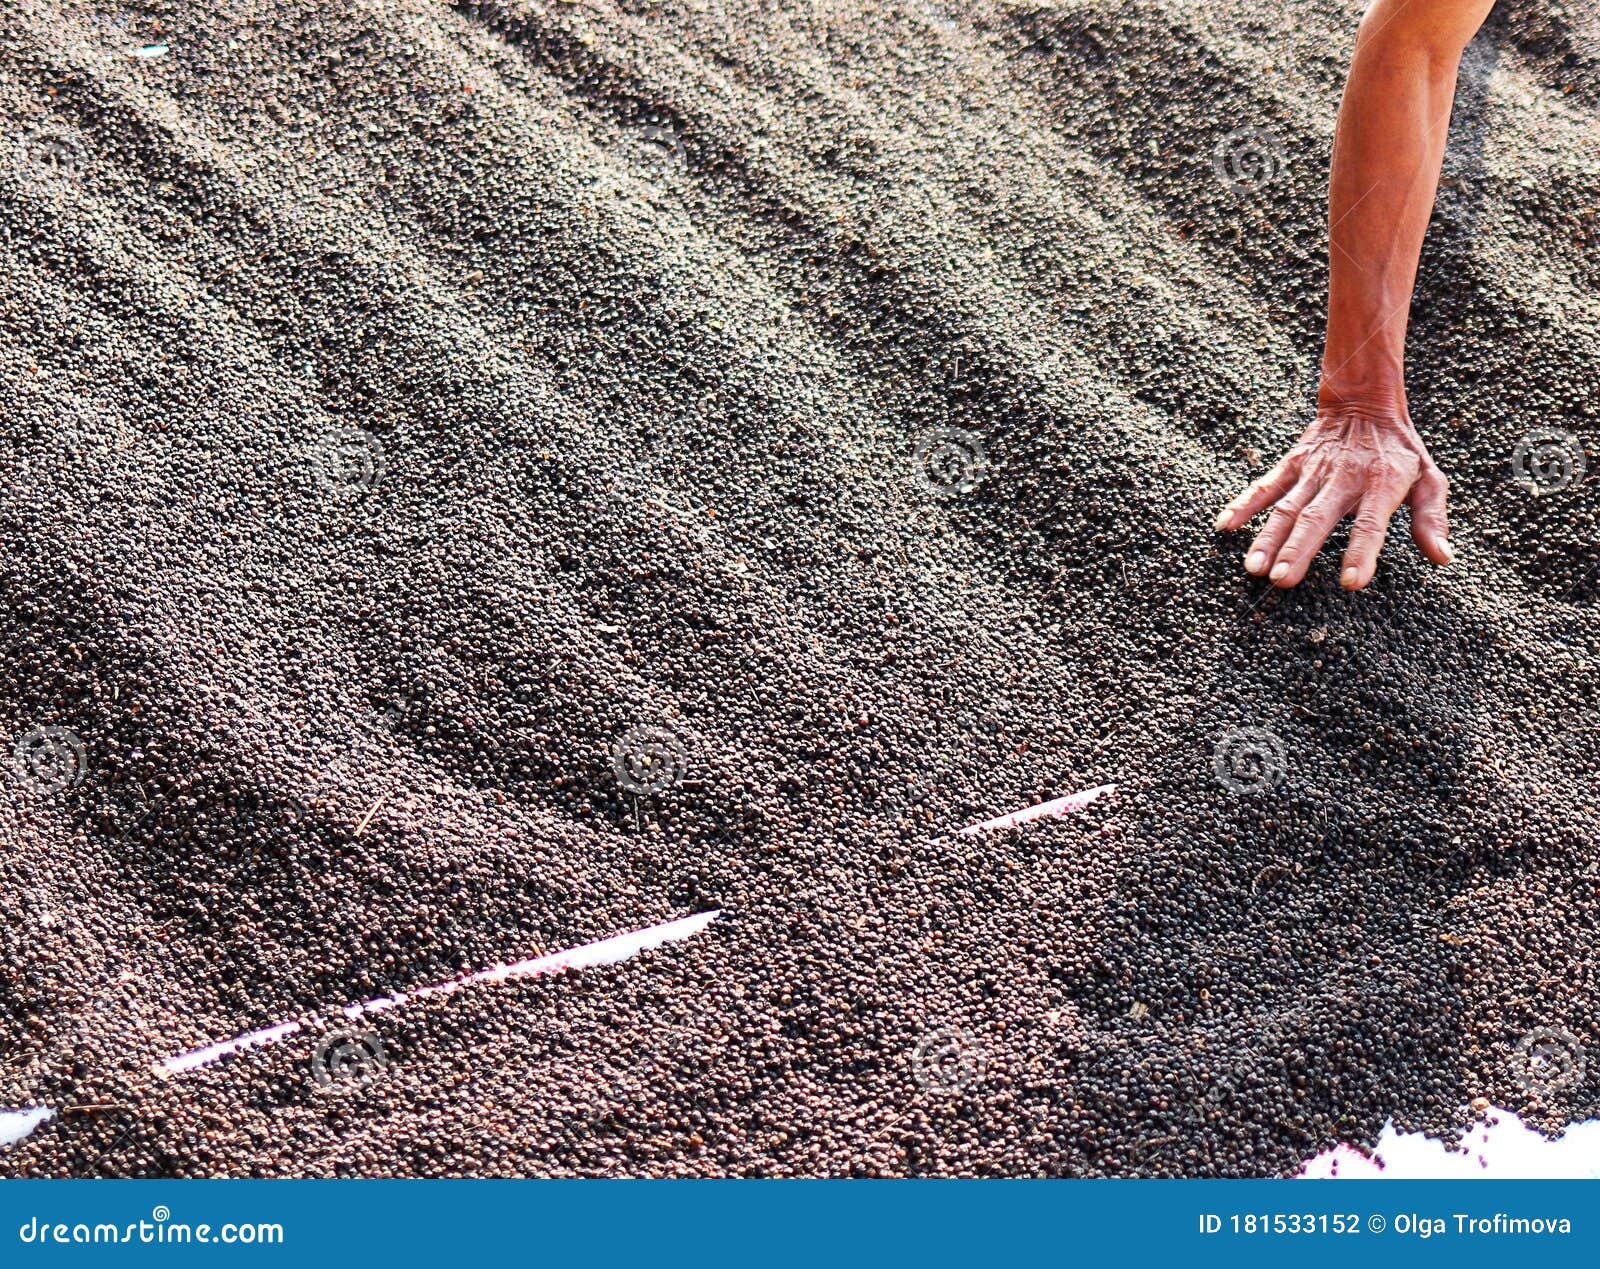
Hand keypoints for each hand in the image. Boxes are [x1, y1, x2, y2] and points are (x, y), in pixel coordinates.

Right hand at [1213, 407, 1454, 589]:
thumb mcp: (1429, 480)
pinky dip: (1244, 505)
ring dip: (1268, 538)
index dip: (1361, 552)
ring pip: (1287, 508)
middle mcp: (1344, 480)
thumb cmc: (1400, 451)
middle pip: (1317, 518)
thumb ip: (1432, 520)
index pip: (1370, 524)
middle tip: (1282, 580)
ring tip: (1254, 568)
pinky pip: (1265, 487)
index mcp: (1382, 485)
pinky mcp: (1292, 465)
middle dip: (1298, 550)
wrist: (1365, 403)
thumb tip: (1442, 558)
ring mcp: (1313, 472)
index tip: (1350, 581)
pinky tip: (1225, 525)